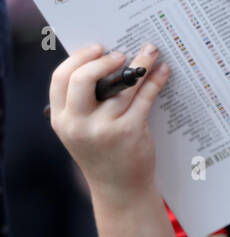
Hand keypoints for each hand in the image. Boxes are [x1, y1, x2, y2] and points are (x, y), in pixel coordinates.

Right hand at [48, 42, 171, 192]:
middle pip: (82, 79)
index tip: (98, 48)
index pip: (60, 79)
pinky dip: (155, 80)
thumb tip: (106, 61)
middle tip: (121, 53)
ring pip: (121, 85)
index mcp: (60, 119)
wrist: (119, 188)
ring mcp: (103, 128)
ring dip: (140, 63)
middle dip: (102, 60)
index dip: (79, 58)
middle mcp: (77, 124)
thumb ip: (84, 102)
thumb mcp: (81, 129)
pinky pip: (144, 97)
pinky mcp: (130, 131)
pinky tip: (162, 71)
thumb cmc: (103, 152)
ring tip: (151, 52)